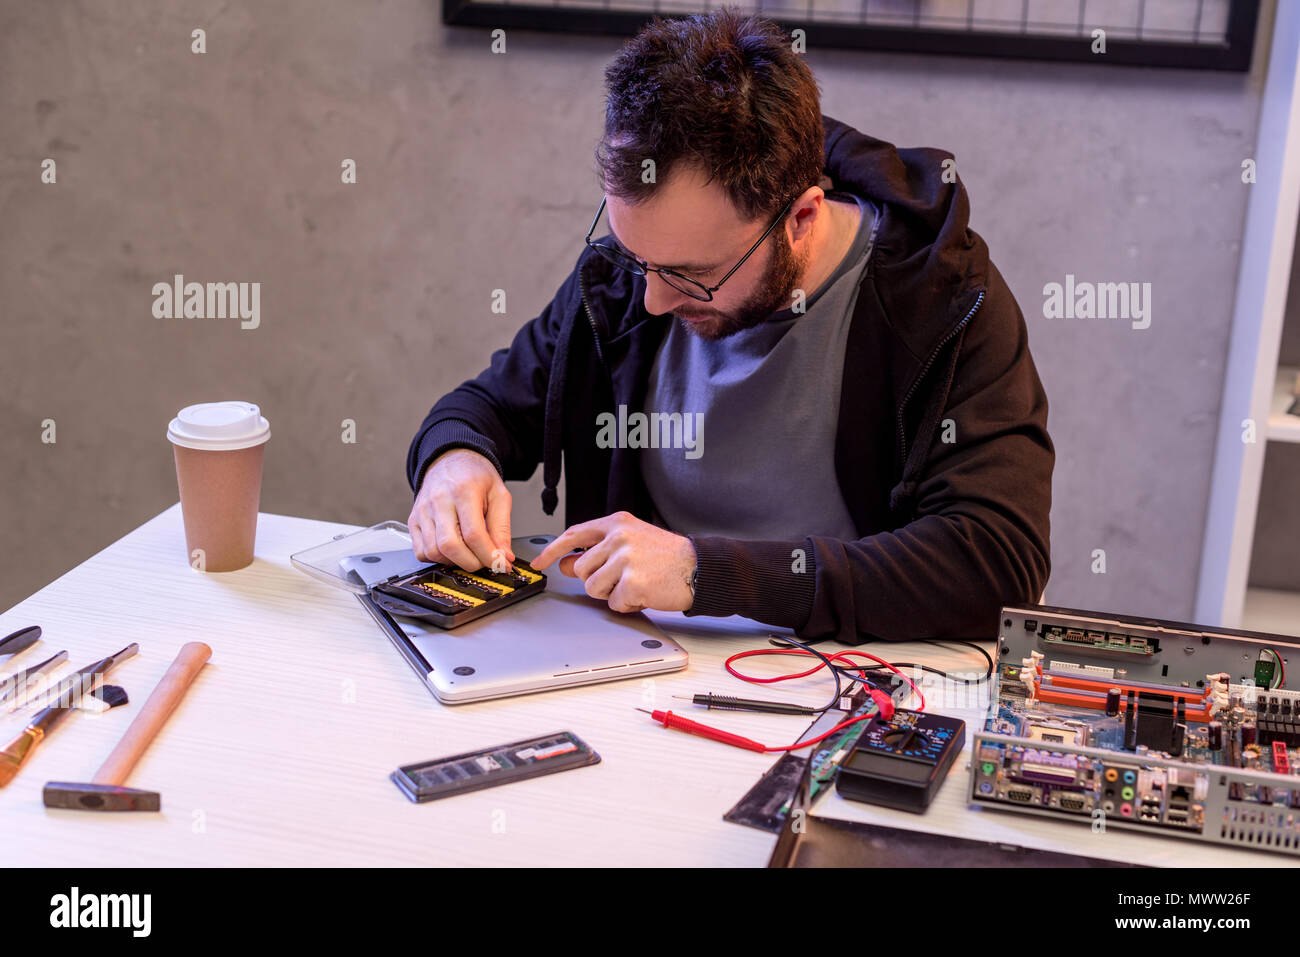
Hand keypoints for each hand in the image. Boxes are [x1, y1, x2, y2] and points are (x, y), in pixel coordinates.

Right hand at [407, 449, 513, 570]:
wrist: (451, 460)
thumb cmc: (475, 476)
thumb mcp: (499, 494)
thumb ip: (502, 527)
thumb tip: (504, 556)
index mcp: (464, 491)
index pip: (474, 534)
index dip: (489, 555)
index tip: (501, 564)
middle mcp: (439, 501)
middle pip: (450, 546)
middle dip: (471, 562)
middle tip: (484, 561)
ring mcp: (422, 511)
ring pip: (433, 551)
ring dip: (454, 561)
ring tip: (468, 553)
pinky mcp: (413, 520)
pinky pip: (420, 551)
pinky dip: (436, 558)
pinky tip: (450, 550)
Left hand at [531, 511, 695, 612]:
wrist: (699, 567)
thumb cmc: (668, 556)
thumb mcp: (631, 543)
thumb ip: (598, 551)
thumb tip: (566, 563)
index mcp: (617, 523)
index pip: (573, 535)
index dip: (553, 551)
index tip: (539, 562)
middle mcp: (619, 537)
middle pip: (581, 569)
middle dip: (597, 579)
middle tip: (623, 577)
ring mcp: (625, 559)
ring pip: (593, 588)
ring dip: (612, 593)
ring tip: (635, 583)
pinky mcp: (633, 582)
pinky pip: (614, 603)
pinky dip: (628, 604)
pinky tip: (645, 592)